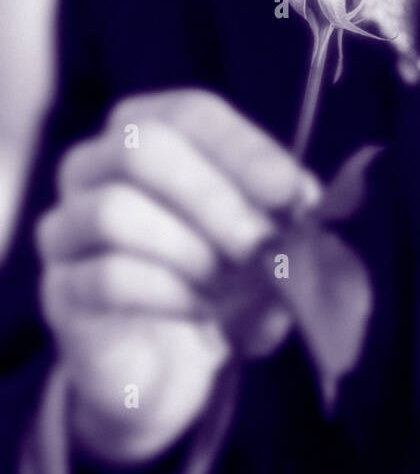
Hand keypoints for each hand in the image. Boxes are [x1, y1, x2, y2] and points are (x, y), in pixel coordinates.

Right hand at [35, 88, 319, 465]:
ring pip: (114, 211)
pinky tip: (201, 310)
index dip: (242, 148)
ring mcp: (67, 224)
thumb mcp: (259, 236)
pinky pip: (102, 276)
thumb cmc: (214, 274)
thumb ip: (279, 213)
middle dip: (212, 197)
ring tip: (230, 283)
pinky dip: (165, 292)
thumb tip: (304, 205)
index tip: (290, 190)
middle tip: (260, 244)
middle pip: (141, 149)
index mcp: (146, 127)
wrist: (164, 361)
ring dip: (188, 249)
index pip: (189, 112)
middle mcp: (93, 163)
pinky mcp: (60, 287)